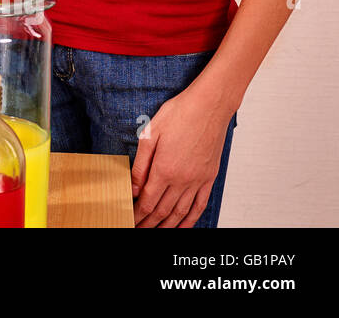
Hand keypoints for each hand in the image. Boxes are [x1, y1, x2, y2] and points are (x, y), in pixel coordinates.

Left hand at [131, 81, 233, 227]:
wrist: (209, 106)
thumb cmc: (179, 114)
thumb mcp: (150, 134)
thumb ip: (140, 164)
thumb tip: (133, 187)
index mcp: (165, 169)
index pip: (147, 201)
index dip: (137, 214)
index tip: (129, 220)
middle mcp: (182, 179)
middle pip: (163, 210)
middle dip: (149, 223)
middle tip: (138, 229)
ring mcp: (198, 180)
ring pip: (181, 212)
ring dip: (168, 226)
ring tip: (156, 232)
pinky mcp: (209, 177)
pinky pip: (200, 205)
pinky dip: (191, 219)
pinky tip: (183, 225)